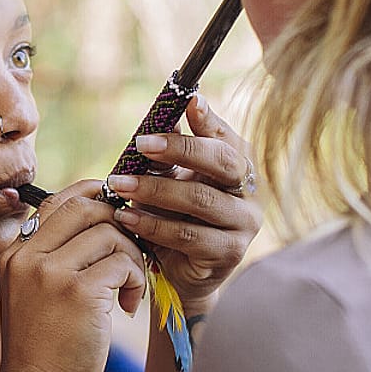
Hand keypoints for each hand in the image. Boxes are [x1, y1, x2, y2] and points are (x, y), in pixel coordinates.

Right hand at [0, 180, 147, 371]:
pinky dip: (135, 281)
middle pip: (85, 207)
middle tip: (129, 255)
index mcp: (14, 253)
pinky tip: (126, 307)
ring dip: (132, 258)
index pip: (57, 201)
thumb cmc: (43, 347)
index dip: (92, 198)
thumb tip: (102, 218)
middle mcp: (28, 256)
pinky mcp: (79, 292)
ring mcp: (51, 272)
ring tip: (127, 289)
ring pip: (110, 233)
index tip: (115, 214)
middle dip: (118, 224)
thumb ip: (54, 256)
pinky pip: (123, 263)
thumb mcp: (34, 293)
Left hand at [106, 95, 261, 315]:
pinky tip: (127, 218)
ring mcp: (244, 224)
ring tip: (121, 184)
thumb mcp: (172, 180)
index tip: (188, 101)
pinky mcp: (228, 253)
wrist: (182, 271)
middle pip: (222, 162)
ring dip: (156, 190)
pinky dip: (153, 225)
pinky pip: (188, 236)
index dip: (208, 119)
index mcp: (239, 164)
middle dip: (180, 150)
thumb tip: (161, 119)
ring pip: (201, 200)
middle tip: (141, 144)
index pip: (226, 136)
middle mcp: (250, 191)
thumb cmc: (175, 216)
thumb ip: (168, 154)